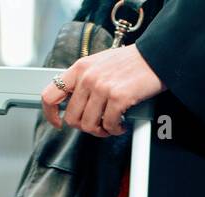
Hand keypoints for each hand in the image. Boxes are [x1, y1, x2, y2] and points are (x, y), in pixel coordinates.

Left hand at [41, 45, 165, 137]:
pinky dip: (115, 130)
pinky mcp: (117, 98)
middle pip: (72, 118)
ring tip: (111, 124)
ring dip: (101, 131)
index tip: (58, 123)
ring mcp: (101, 87)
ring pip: (88, 126)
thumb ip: (83, 81)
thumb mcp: (98, 65)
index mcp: (79, 68)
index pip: (51, 95)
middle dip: (85, 127)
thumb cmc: (129, 64)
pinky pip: (108, 126)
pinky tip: (121, 123)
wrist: (154, 58)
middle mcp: (87, 77)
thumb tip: (74, 103)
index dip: (51, 115)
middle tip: (97, 125)